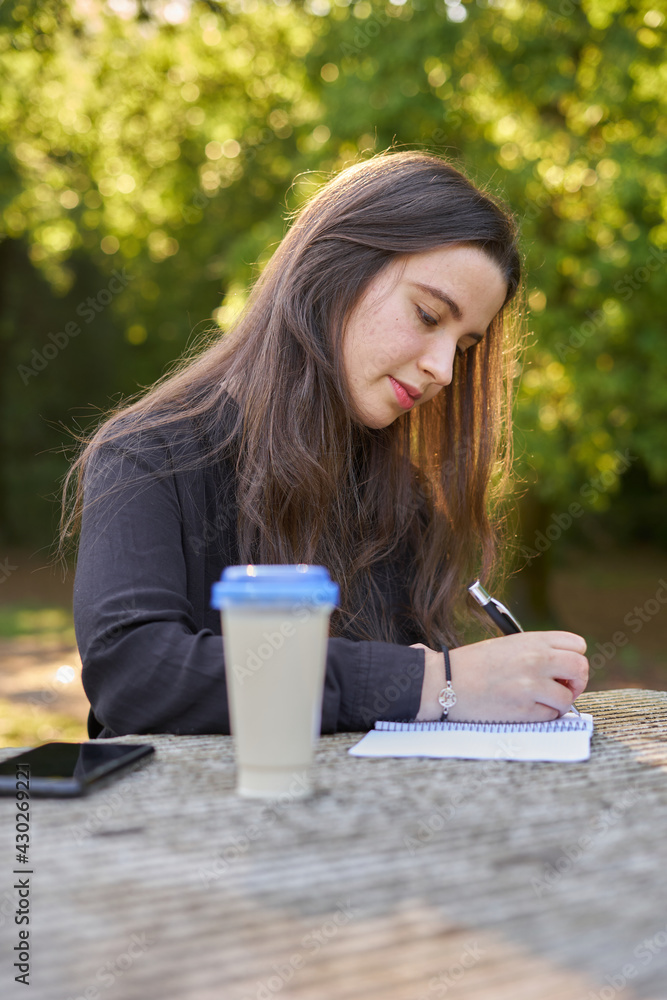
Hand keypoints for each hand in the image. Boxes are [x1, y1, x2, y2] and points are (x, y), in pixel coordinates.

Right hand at [411, 632, 588, 722]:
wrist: (446, 681)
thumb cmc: (475, 664)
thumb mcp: (508, 645)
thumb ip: (538, 651)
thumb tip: (567, 668)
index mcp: (532, 640)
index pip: (577, 645)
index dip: (574, 659)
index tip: (564, 669)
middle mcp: (536, 659)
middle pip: (580, 668)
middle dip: (575, 682)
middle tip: (562, 688)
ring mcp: (531, 685)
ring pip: (568, 697)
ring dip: (558, 703)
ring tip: (538, 701)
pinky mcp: (524, 710)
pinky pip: (551, 716)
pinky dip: (543, 715)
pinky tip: (525, 708)